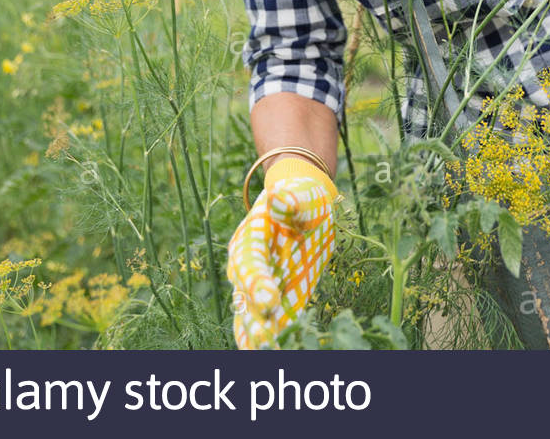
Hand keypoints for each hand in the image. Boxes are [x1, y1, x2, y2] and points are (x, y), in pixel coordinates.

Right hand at [227, 156, 337, 348]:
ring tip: (266, 354)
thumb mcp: (301, 196)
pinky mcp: (279, 298)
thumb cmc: (301, 198)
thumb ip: (290, 201)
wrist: (303, 207)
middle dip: (255, 319)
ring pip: (253, 315)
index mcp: (248, 239)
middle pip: (246, 297)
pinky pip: (272, 321)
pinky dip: (275, 337)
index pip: (250, 264)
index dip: (258, 282)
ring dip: (258, 335)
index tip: (270, 299)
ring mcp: (259, 286)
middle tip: (265, 341)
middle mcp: (247, 267)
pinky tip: (280, 354)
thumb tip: (280, 198)